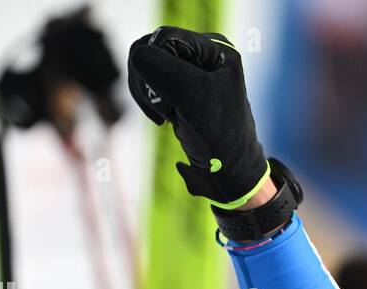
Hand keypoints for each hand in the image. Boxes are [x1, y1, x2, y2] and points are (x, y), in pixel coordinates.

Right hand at [127, 27, 269, 208]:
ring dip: (148, 93)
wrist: (229, 171)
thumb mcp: (189, 95)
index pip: (164, 39)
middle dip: (149, 82)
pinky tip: (166, 119)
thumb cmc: (218, 135)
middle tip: (165, 110)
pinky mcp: (181, 90)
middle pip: (152, 50)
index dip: (155, 67)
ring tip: (167, 116)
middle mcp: (204, 56)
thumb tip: (137, 54)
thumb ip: (160, 67)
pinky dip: (150, 101)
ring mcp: (192, 73)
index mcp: (215, 50)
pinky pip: (149, 83)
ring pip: (146, 67)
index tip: (168, 100)